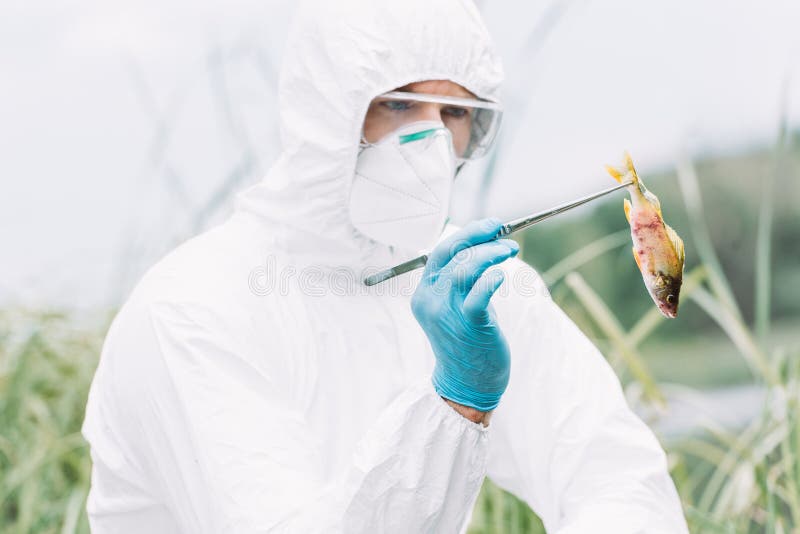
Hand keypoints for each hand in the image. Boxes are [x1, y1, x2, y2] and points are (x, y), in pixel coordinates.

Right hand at [411, 218, 518, 411]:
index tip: (490, 226)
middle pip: (451, 254)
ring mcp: (446, 313)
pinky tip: (502, 274)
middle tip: (502, 232)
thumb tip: (486, 247)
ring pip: (465, 269)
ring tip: (509, 249)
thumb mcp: (456, 306)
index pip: (440, 252)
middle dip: (478, 236)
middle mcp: (430, 300)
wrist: (466, 384)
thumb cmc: (467, 342)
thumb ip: (463, 280)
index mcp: (423, 294)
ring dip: (490, 254)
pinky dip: (491, 278)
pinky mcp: (467, 325)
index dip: (466, 234)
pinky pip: (478, 294)